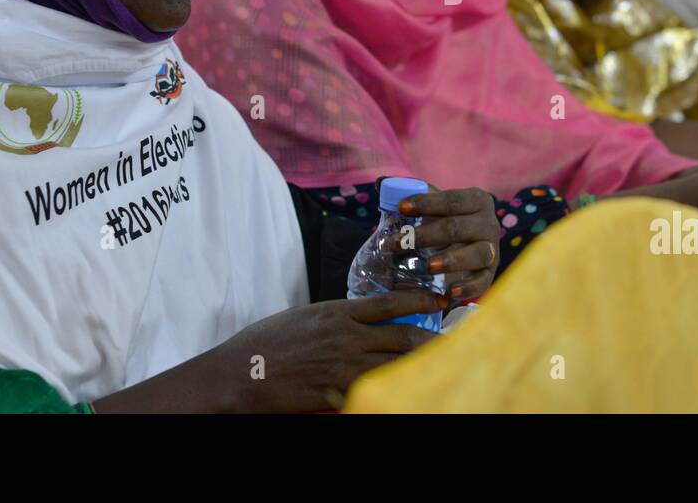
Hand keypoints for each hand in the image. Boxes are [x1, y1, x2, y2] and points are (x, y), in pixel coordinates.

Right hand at [97, 290, 444, 412]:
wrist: (240, 374)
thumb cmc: (268, 342)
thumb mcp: (305, 316)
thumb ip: (337, 317)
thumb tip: (362, 318)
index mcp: (337, 313)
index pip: (389, 303)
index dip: (420, 301)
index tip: (442, 300)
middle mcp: (345, 338)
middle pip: (402, 337)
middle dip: (433, 339)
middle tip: (457, 339)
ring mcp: (341, 369)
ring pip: (394, 367)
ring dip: (420, 366)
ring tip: (443, 366)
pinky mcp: (334, 396)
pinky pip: (371, 395)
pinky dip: (390, 395)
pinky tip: (406, 395)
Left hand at [399, 186, 500, 303]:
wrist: (461, 248)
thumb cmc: (441, 221)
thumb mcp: (429, 207)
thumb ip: (406, 192)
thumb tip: (381, 182)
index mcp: (476, 200)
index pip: (452, 200)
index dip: (426, 203)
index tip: (400, 208)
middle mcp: (489, 223)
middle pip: (458, 227)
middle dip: (426, 235)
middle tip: (397, 243)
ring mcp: (492, 250)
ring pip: (477, 253)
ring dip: (452, 259)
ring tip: (427, 266)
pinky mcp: (489, 275)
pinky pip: (483, 281)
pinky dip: (469, 287)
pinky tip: (451, 293)